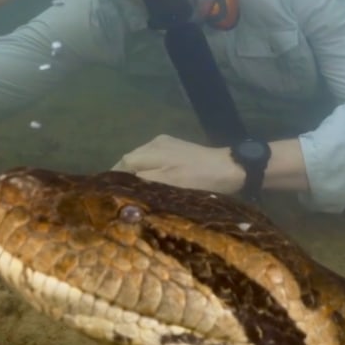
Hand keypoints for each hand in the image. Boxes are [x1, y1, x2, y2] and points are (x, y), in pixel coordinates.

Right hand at [111, 134, 242, 194]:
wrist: (232, 169)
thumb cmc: (201, 180)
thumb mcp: (169, 184)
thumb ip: (143, 183)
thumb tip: (120, 189)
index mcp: (150, 150)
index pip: (121, 166)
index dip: (115, 183)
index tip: (112, 201)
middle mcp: (154, 142)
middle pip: (129, 163)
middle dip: (125, 181)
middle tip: (124, 202)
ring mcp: (165, 143)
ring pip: (141, 162)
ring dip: (137, 177)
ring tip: (137, 197)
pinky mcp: (175, 148)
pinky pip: (153, 160)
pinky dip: (149, 173)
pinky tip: (154, 186)